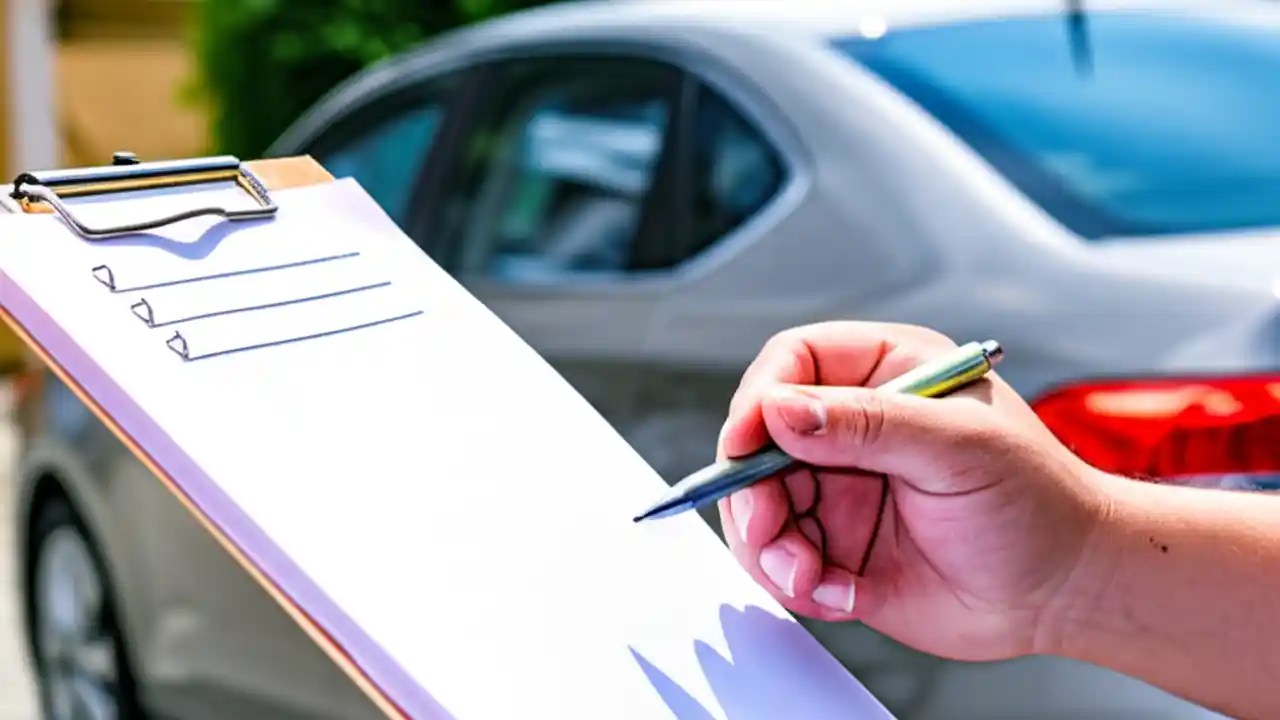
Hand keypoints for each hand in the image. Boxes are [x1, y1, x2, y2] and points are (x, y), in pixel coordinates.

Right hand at [718, 322, 1110, 661]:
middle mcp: (853, 429)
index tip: (746, 442)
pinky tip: (840, 594)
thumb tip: (781, 410)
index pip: (793, 363)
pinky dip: (794, 583)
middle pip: (758, 441)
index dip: (759, 400)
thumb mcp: (959, 447)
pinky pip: (781, 561)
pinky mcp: (837, 548)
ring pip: (759, 506)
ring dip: (769, 547)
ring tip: (811, 577)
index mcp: (886, 374)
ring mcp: (840, 489)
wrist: (1065, 591)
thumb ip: (868, 424)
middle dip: (751, 490)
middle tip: (767, 527)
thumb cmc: (1038, 502)